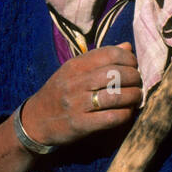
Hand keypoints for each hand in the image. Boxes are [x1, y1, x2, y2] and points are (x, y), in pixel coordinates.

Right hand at [22, 42, 143, 147]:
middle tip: (137, 83)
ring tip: (136, 98)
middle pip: (116, 74)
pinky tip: (126, 113)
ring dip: (133, 96)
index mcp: (75, 66)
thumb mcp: (73, 71)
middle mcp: (75, 83)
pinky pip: (111, 118)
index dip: (128, 58)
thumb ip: (99, 59)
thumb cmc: (59, 93)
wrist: (34, 121)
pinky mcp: (80, 125)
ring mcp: (77, 104)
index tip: (133, 66)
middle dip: (134, 77)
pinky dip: (125, 115)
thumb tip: (127, 46)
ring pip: (117, 96)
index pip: (109, 53)